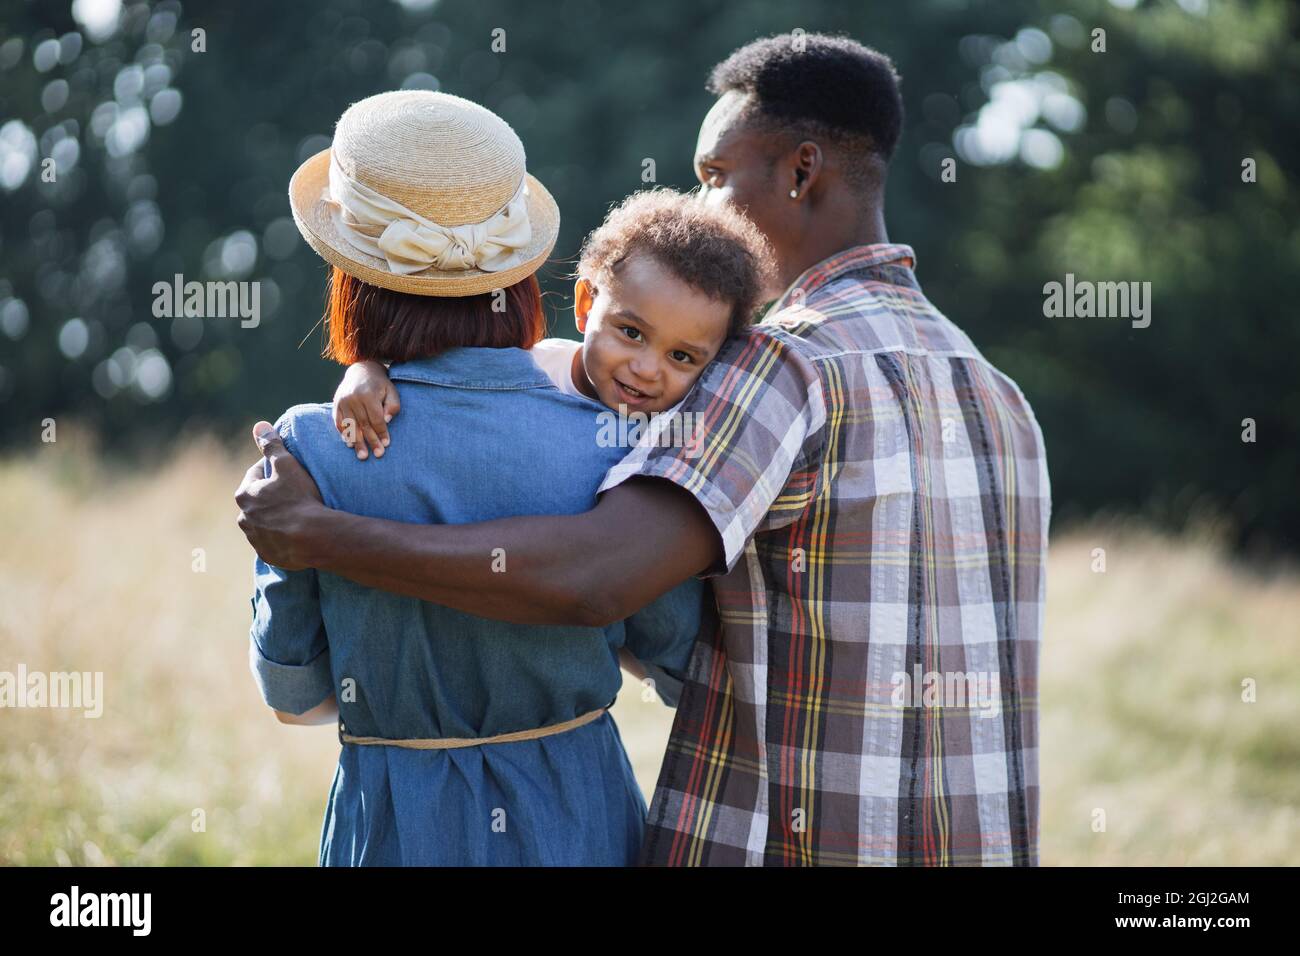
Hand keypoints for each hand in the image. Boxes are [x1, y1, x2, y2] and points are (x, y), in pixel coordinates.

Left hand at [235, 421, 326, 569]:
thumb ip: (272, 445)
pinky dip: (281, 537)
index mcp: (245, 495)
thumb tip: (259, 425)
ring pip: (263, 523)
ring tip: (296, 514)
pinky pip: (273, 543)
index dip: (272, 469)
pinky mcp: (268, 556)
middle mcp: (244, 518)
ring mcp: (255, 539)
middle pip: (257, 501)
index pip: (256, 475)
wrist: (312, 537)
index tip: (287, 470)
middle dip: (271, 496)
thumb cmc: (299, 498)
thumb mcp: (286, 465)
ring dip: (274, 518)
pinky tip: (296, 533)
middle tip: (293, 492)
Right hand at [333, 360, 399, 459]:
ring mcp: (342, 401)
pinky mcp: (335, 404)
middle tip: (377, 454)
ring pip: (350, 425)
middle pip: (363, 424)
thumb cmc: (380, 385)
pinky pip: (339, 422)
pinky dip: (344, 434)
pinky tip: (349, 444)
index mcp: (368, 394)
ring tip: (362, 456)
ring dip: (356, 442)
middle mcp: (353, 398)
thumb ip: (392, 406)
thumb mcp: (391, 391)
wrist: (361, 371)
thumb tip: (386, 421)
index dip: (381, 432)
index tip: (386, 444)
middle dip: (371, 441)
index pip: (376, 418)